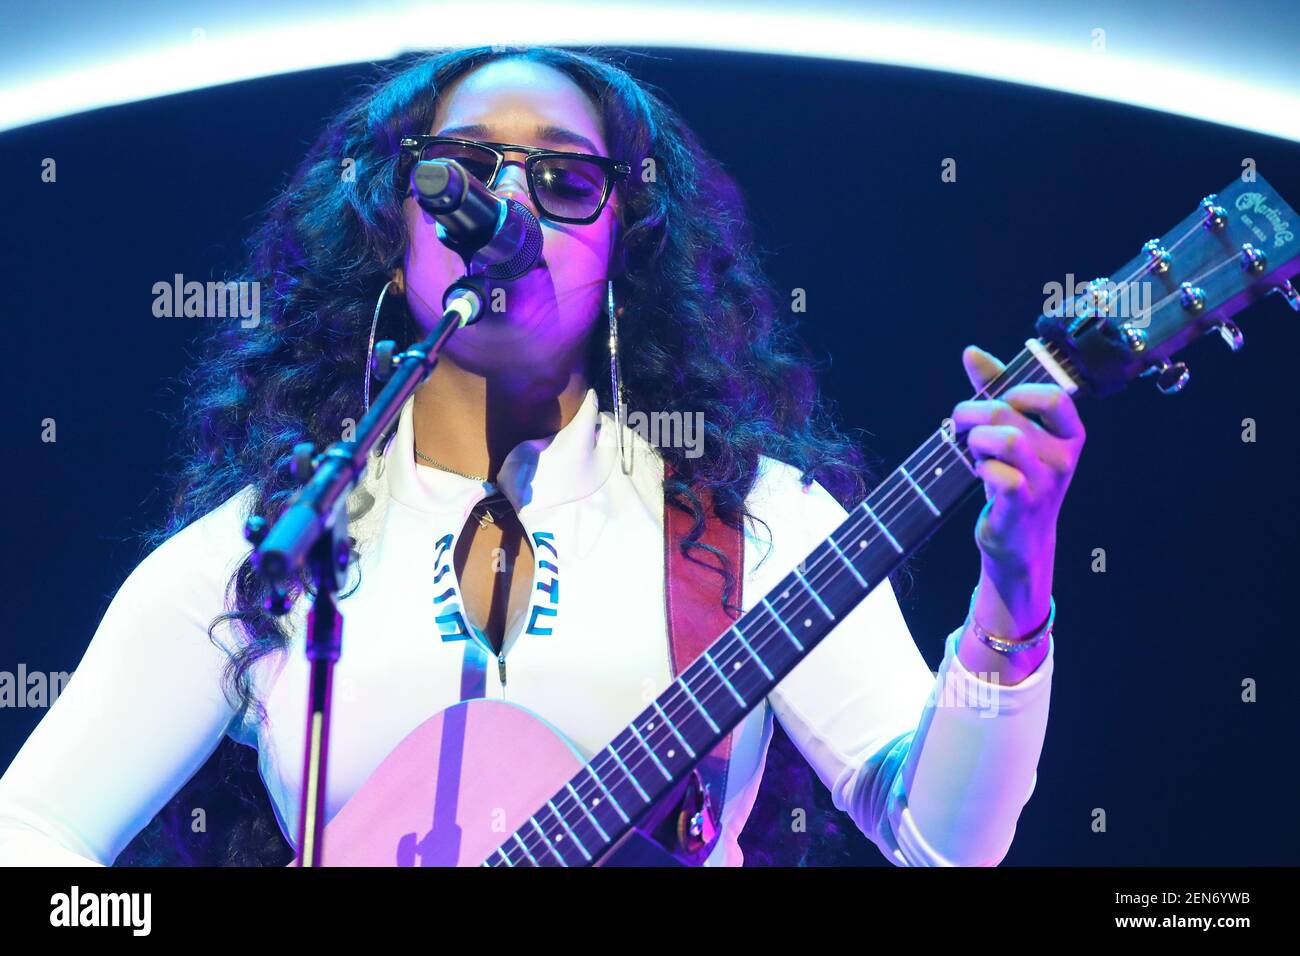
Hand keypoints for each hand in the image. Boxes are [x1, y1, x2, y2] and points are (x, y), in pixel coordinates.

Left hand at [951, 345, 1085, 644]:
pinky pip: (999, 474)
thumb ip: (995, 390)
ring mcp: (1046, 483)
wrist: (1018, 539)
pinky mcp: (1023, 505)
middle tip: (960, 426)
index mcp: (1069, 433)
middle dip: (971, 413)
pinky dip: (980, 469)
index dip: (1015, 390)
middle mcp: (1064, 456)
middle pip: (1009, 412)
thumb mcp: (1011, 432)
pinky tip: (980, 474)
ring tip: (973, 451)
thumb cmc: (1014, 478)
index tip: (995, 401)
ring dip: (975, 440)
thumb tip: (972, 352)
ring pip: (1006, 439)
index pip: (1053, 395)